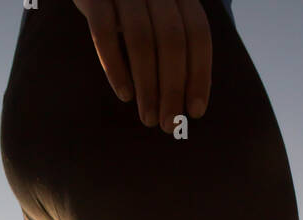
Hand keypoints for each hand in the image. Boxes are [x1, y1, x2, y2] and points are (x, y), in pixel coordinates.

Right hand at [71, 0, 212, 132]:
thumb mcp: (160, 17)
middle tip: (169, 124)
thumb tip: (191, 102)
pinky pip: (103, 32)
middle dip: (173, 88)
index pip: (198, 33)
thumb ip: (177, 45)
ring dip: (147, 86)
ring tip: (149, 118)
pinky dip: (115, 67)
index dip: (199, 74)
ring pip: (141, 39)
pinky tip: (124, 94)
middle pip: (172, 40)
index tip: (195, 111)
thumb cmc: (131, 5)